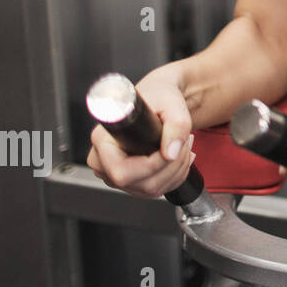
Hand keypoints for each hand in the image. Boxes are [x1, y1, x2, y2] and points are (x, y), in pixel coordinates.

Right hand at [87, 67, 194, 198]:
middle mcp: (103, 161)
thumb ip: (176, 125)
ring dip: (177, 170)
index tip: (171, 148)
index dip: (151, 165)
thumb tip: (171, 153)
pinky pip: (156, 190)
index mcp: (103, 139)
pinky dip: (175, 175)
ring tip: (183, 145)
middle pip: (140, 184)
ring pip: (151, 189)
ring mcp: (114, 174)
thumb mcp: (172, 103)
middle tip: (184, 142)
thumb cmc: (159, 96)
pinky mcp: (129, 180)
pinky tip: (178, 156)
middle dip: (172, 166)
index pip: (121, 171)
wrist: (160, 98)